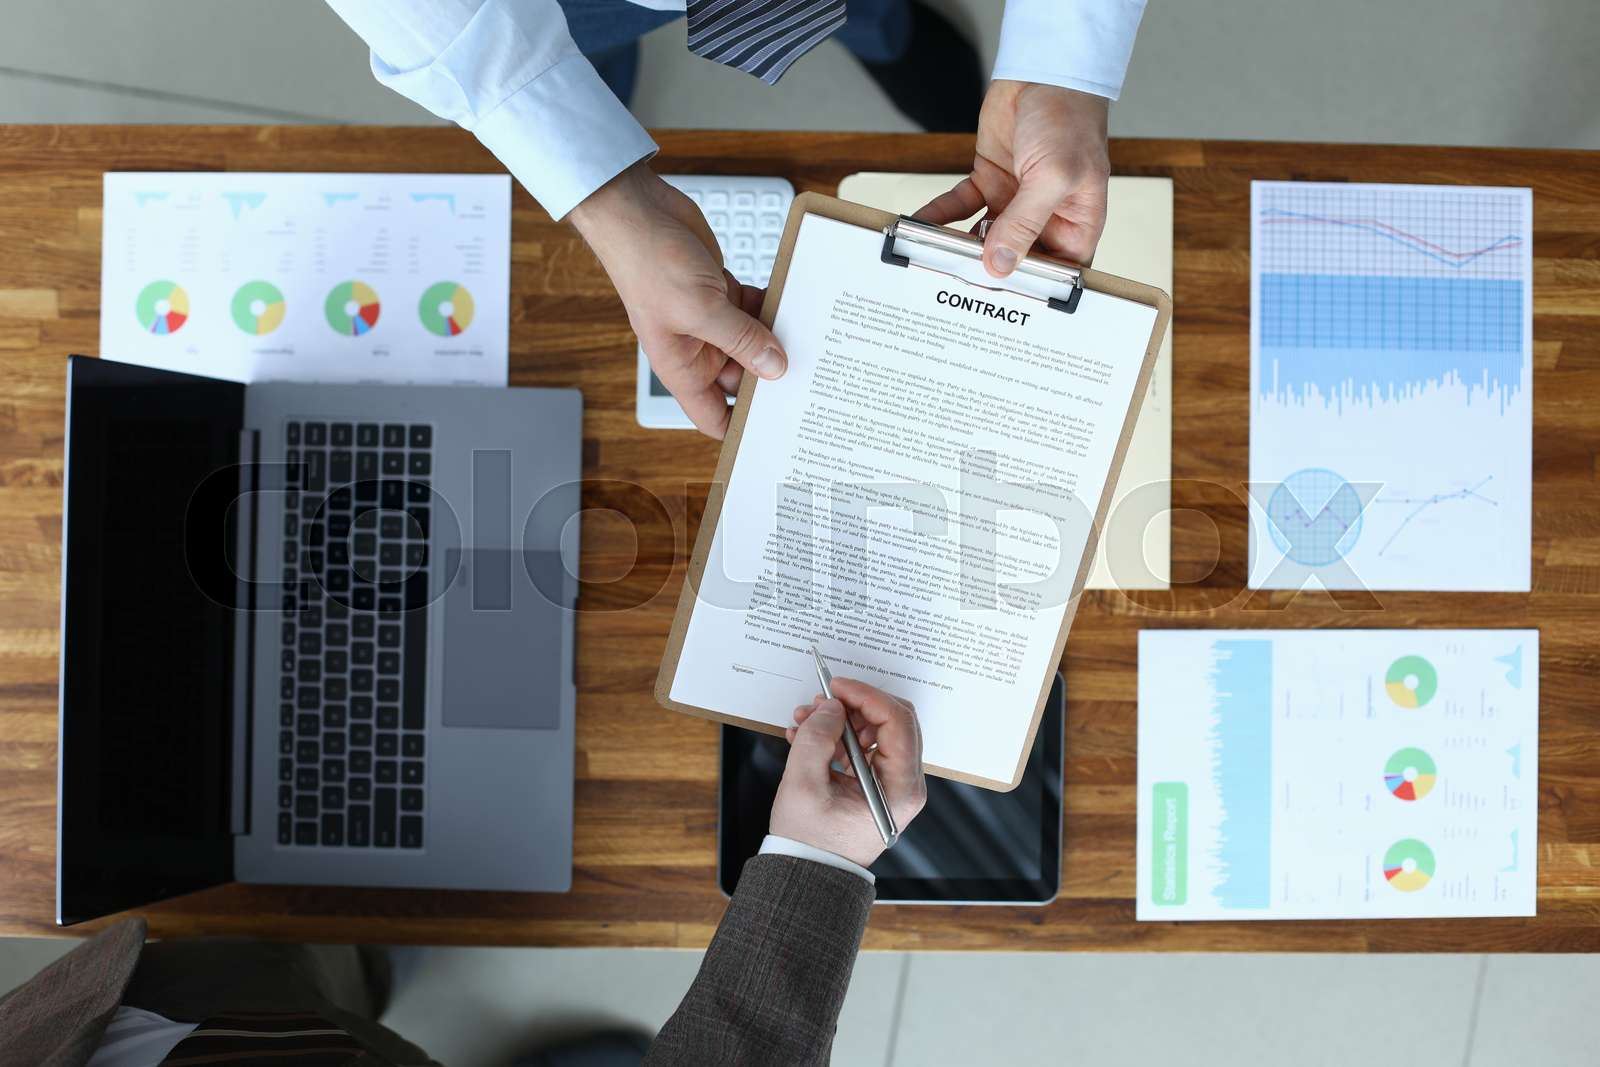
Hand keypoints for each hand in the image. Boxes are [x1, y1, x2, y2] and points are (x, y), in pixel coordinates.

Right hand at [569, 162, 786, 437]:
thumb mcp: (701, 309)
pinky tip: (797, 306)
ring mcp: (710, 319)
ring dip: (778, 340)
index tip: (776, 430)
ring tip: (814, 344)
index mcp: (681, 367)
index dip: (741, 428)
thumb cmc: (648, 263)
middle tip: (813, 382)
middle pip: (742, 380)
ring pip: (753, 343)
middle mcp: (696, 348)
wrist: (637, 212)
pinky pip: (754, 310)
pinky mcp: (720, 291)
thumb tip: (775, 369)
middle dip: (772, 380)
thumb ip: (742, 340)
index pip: (713, 416)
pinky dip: (773, 308)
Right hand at [771, 677, 926, 867]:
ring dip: (840, 719)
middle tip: (820, 701)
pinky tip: (807, 736)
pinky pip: (863, 747)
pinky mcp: (876, 784)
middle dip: (853, 706)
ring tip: (805, 721)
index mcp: (899, 789)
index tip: (837, 686)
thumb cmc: (810, 843)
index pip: (897, 723)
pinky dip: (837, 736)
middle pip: (892, 722)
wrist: (808, 875)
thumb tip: (831, 707)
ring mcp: (892, 784)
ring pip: (876, 731)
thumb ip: (816, 738)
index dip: (867, 696)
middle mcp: (904, 784)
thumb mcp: (803, 785)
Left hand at [914, 81, 1110, 273]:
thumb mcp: (1053, 177)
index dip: (1033, 291)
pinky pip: (960, 208)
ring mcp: (1014, 202)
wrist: (1045, 72)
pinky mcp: (988, 182)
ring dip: (958, 248)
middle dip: (987, 274)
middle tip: (957, 290)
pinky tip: (919, 225)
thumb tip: (1000, 266)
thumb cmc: (1070, 119)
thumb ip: (1023, 224)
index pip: (1056, 272)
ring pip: (982, 237)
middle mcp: (1046, 219)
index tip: (1003, 305)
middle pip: (1014, 260)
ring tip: (934, 261)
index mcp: (1077, 225)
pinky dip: (939, 216)